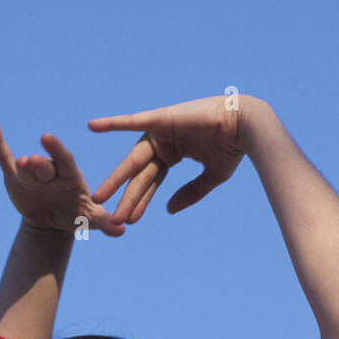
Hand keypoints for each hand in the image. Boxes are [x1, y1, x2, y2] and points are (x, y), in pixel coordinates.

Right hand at [0, 119, 125, 236]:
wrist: (52, 224)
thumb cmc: (74, 216)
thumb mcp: (89, 220)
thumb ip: (104, 222)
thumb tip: (121, 231)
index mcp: (70, 175)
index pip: (65, 160)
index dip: (57, 150)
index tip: (47, 139)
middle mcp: (51, 170)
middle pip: (45, 165)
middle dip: (39, 164)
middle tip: (32, 161)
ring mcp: (31, 172)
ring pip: (26, 167)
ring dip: (23, 165)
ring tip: (20, 164)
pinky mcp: (14, 176)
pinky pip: (5, 157)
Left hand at [88, 94, 257, 223]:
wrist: (246, 126)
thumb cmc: (233, 147)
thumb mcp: (212, 177)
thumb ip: (190, 193)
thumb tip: (168, 210)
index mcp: (173, 153)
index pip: (151, 181)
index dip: (141, 201)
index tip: (129, 221)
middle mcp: (163, 141)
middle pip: (139, 175)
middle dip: (126, 197)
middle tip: (110, 215)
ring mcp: (160, 129)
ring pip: (134, 161)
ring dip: (117, 179)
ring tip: (99, 196)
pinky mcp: (162, 118)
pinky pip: (132, 121)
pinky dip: (113, 123)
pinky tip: (92, 126)